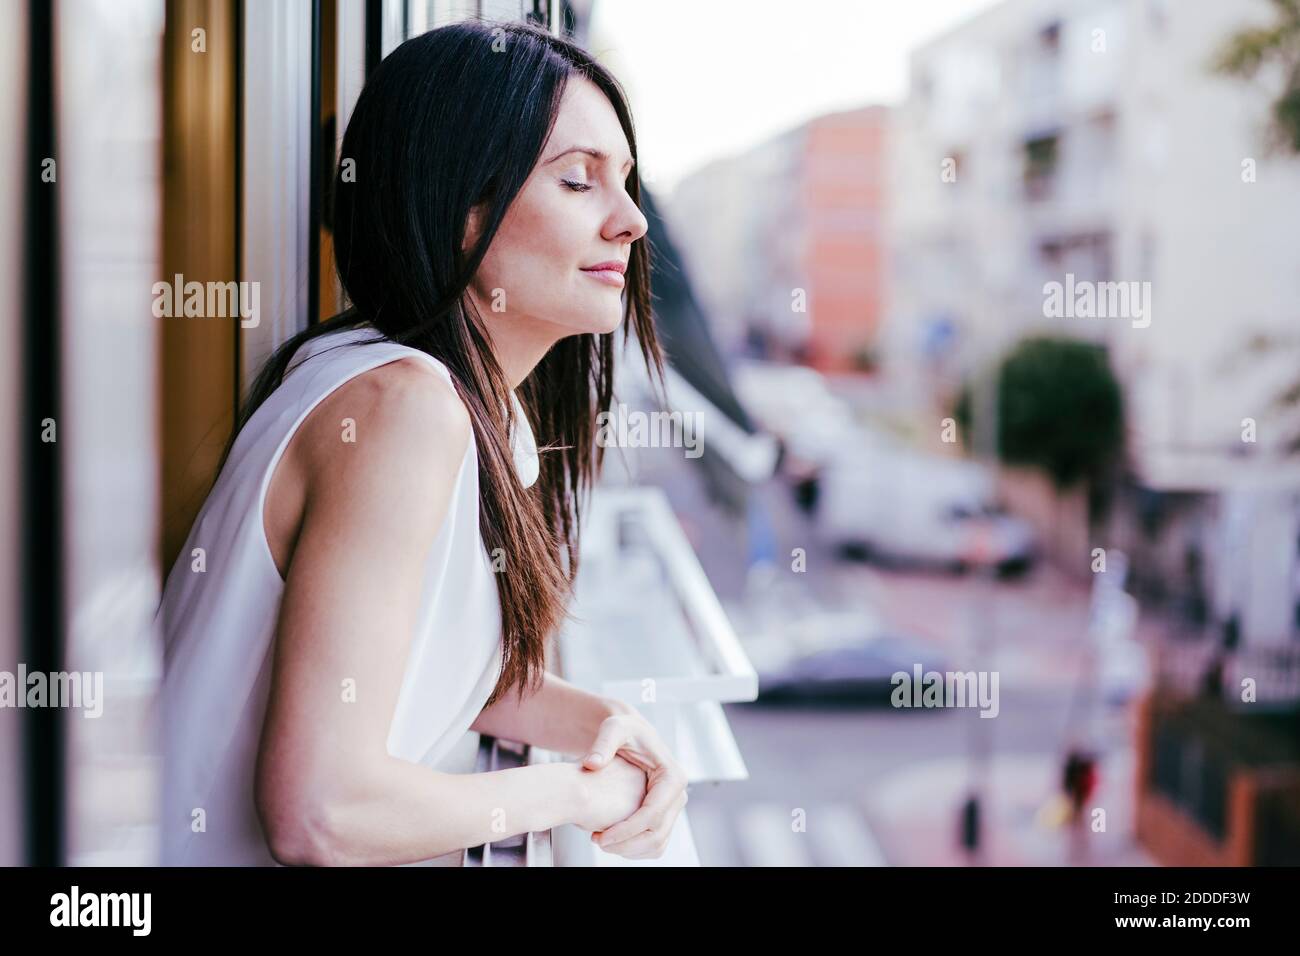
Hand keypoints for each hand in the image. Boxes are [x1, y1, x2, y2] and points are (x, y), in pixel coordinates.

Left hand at [580, 708, 688, 859]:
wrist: (631, 734)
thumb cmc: (625, 729)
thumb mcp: (614, 728)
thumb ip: (602, 744)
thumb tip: (592, 764)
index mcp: (672, 776)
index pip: (653, 814)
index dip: (627, 830)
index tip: (600, 836)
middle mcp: (678, 795)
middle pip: (657, 834)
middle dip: (626, 844)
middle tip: (597, 842)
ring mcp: (673, 807)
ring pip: (657, 843)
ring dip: (629, 850)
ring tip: (601, 842)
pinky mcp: (665, 815)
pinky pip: (654, 843)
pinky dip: (634, 848)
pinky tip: (612, 840)